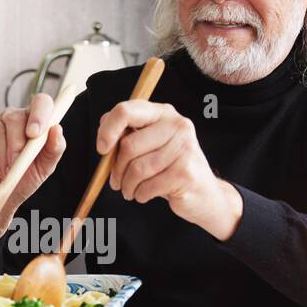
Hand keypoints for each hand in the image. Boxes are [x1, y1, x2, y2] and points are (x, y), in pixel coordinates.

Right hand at [0, 90, 65, 243]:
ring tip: (6, 172)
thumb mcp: (44, 168)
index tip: (34, 134)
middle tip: (16, 165)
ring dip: (2, 156)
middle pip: (15, 117)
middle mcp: (13, 118)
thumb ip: (54, 149)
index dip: (39, 113)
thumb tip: (57, 129)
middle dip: (17, 145)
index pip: (40, 102)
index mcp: (34, 121)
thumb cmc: (22, 180)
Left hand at [96, 100, 242, 240]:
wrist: (204, 194)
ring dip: (127, 186)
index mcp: (164, 113)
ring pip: (137, 169)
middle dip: (116, 169)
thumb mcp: (149, 146)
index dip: (107, 130)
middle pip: (128, 146)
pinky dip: (140, 195)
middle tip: (116, 182)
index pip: (126, 111)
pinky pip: (147, 186)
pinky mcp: (185, 173)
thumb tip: (104, 131)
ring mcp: (184, 148)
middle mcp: (177, 125)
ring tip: (130, 191)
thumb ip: (128, 134)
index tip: (102, 149)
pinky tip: (144, 195)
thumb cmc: (169, 168)